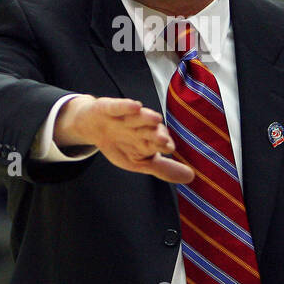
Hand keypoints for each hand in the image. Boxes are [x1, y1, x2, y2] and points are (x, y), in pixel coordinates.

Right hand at [55, 95, 193, 183]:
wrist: (92, 127)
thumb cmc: (120, 143)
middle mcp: (140, 127)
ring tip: (155, 118)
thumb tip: (191, 177)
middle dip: (156, 134)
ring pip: (138, 117)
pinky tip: (135, 106)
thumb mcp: (139, 161)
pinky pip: (118, 106)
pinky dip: (126, 106)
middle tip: (163, 138)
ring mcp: (126, 117)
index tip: (168, 148)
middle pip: (150, 130)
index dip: (163, 145)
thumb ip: (163, 169)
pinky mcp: (110, 108)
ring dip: (146, 118)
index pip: (158, 143)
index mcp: (148, 140)